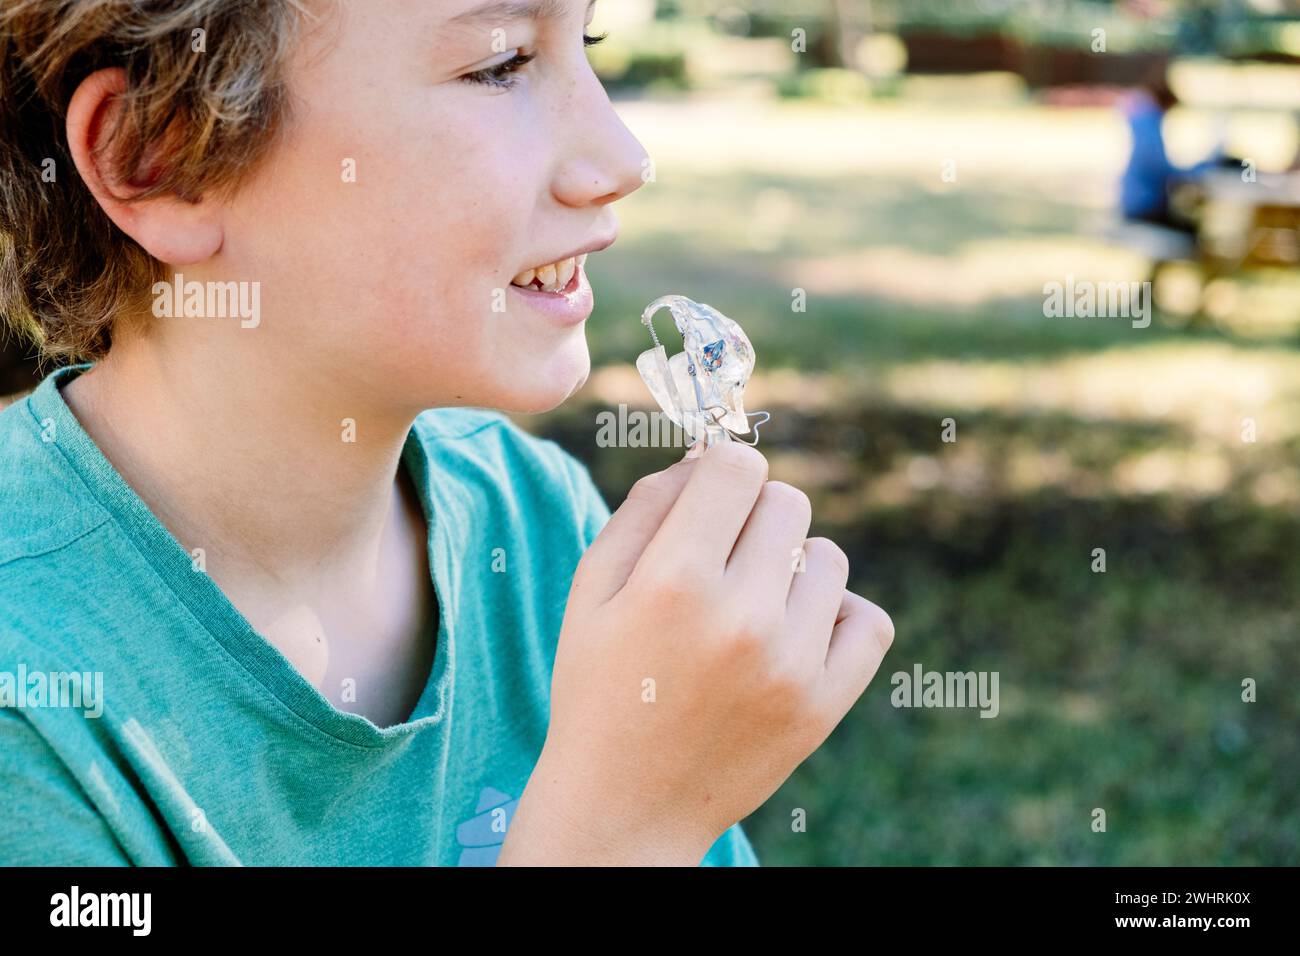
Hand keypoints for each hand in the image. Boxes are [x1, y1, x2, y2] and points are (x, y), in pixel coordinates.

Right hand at [498, 440, 893, 864]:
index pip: (738, 468)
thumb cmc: (599, 685)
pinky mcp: (823, 705)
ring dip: (792, 567)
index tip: (712, 495)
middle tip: (719, 561)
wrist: (625, 806)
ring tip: (750, 607)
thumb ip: (645, 507)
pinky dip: (839, 615)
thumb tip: (707, 454)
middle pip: (787, 504)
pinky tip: (795, 632)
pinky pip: (869, 620)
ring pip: (828, 557)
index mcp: (673, 582)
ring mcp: (790, 665)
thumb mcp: (592, 589)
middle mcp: (740, 619)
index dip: (723, 469)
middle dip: (753, 518)